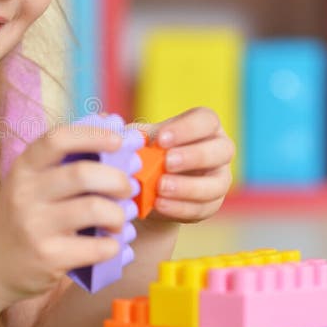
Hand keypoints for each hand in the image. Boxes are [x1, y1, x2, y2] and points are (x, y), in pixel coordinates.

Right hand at [0, 123, 133, 305]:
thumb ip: (63, 161)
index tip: (119, 141)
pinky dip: (113, 245)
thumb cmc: (22, 218)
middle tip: (126, 188)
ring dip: (118, 214)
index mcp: (24, 168)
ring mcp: (35, 226)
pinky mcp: (48, 257)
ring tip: (119, 219)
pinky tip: (110, 244)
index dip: (93, 135)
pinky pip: (97, 247)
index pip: (58, 139)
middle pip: (83, 174)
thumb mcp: (30, 184)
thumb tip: (111, 124)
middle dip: (117, 179)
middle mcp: (26, 193)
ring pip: (94, 209)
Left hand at [134, 107, 233, 223]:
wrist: (148, 190)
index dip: (187, 129)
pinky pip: (203, 208)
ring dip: (188, 187)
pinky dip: (180, 208)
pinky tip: (160, 204)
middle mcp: (219, 150)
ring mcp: (219, 179)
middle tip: (167, 162)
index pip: (206, 120)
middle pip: (222, 150)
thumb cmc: (146, 155)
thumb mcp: (137, 140)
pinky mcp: (211, 205)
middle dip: (194, 156)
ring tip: (161, 188)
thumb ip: (126, 132)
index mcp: (204, 126)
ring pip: (216, 184)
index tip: (162, 139)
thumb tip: (105, 119)